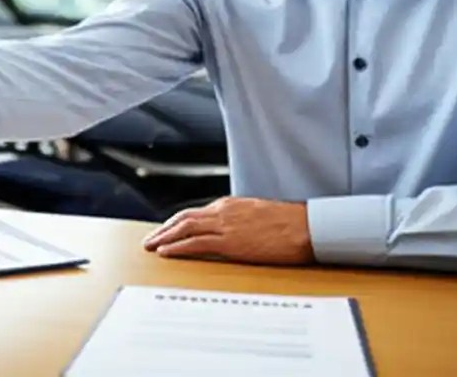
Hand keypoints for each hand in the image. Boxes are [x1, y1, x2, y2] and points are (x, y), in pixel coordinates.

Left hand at [142, 197, 314, 264]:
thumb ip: (241, 221)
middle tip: (150, 239)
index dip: (177, 222)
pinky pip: (195, 243)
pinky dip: (177, 247)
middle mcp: (223, 211)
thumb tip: (234, 231)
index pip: (196, 213)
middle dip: (165, 229)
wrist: (305, 227)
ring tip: (151, 246)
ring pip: (184, 228)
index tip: (167, 231)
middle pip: (184, 218)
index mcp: (230, 205)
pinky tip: (166, 252)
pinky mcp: (229, 242)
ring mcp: (225, 225)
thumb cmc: (290, 223)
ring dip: (164, 238)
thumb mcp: (259, 216)